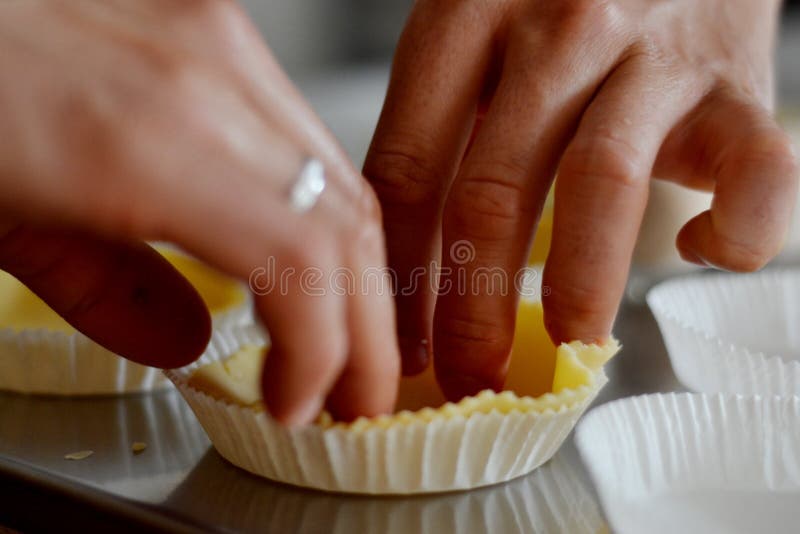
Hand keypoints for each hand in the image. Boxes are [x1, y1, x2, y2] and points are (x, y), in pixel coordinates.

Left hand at [0, 0, 398, 423]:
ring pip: (337, 174)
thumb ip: (98, 288)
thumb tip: (183, 339)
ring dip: (353, 270)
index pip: (303, 262)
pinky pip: (299, 134)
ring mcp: (217, 36)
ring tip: (340, 330)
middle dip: (367, 325)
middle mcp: (202, 75)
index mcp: (135, 140)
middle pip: (345, 220)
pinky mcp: (212, 22)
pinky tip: (298, 248)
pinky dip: (318, 209)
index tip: (302, 400)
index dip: (325, 351)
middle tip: (356, 387)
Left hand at [365, 0, 797, 398]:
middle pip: (491, 190)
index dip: (398, 271)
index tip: (397, 336)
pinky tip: (701, 252)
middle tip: (467, 373)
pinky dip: (732, 233)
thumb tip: (411, 261)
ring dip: (579, 289)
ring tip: (564, 351)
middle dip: (471, 306)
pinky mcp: (737, 85)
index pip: (407, 168)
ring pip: (601, 187)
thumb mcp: (480, 29)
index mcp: (468, 16)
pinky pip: (752, 176)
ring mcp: (651, 55)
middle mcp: (557, 30)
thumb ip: (442, 121)